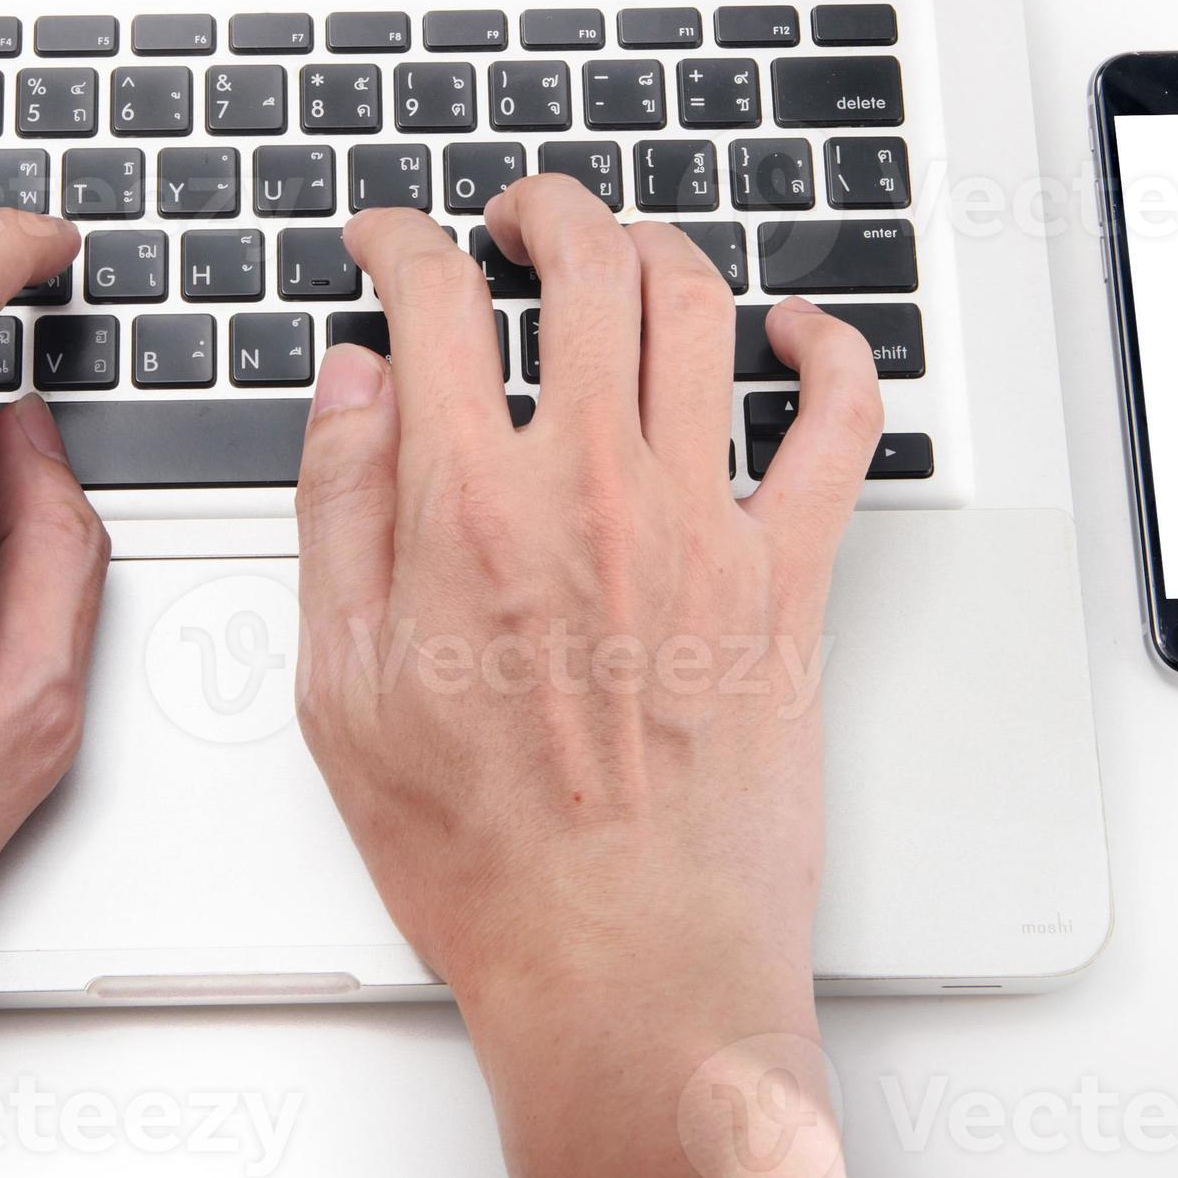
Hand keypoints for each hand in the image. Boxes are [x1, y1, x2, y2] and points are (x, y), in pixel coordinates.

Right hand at [294, 178, 883, 1177]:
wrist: (626, 969)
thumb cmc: (483, 858)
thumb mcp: (340, 690)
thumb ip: (338, 511)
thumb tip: (352, 383)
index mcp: (469, 511)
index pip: (435, 300)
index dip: (403, 239)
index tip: (391, 238)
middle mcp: (595, 492)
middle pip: (587, 266)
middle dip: (544, 208)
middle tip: (517, 218)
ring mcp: (705, 526)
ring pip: (701, 311)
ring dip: (658, 248)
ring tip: (624, 253)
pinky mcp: (789, 578)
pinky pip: (839, 424)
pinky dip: (827, 351)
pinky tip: (794, 334)